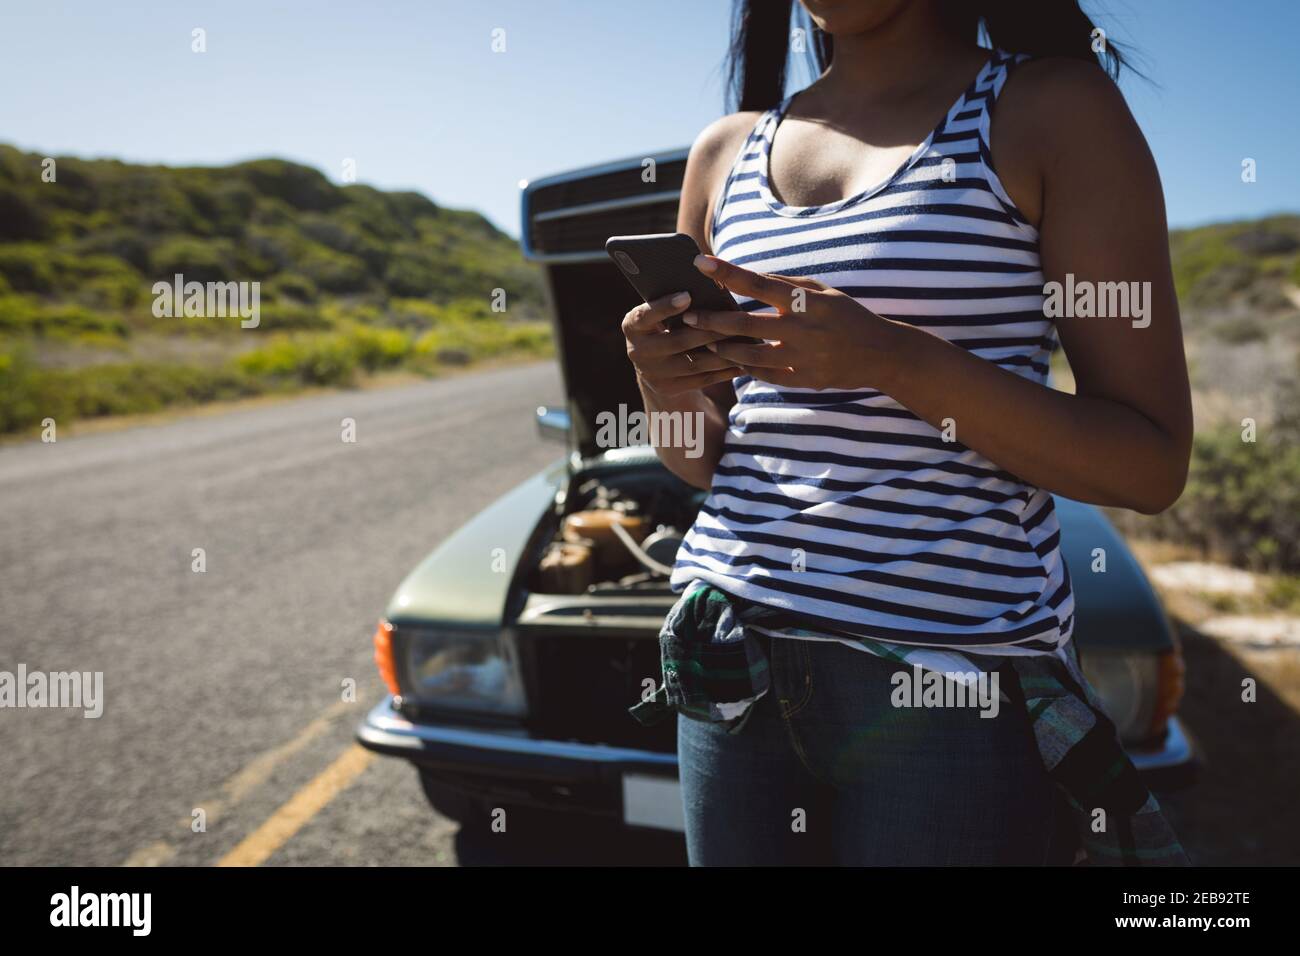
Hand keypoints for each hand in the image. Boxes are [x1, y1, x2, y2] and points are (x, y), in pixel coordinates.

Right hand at [621, 291, 740, 397]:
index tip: (687, 295)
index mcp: (632, 325)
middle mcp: (637, 352)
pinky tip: (743, 361)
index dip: (665, 307)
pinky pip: (701, 380)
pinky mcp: (669, 389)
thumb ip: (679, 292)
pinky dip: (723, 371)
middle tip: (733, 319)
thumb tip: (706, 263)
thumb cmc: (667, 322)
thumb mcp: (663, 308)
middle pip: (676, 341)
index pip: (645, 315)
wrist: (657, 362)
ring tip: (744, 340)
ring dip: (721, 353)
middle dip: (707, 330)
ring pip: (693, 363)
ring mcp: (652, 374)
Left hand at [682, 255, 903, 389]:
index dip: (728, 273)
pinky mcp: (803, 380)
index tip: (701, 262)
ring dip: (724, 349)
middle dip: (712, 322)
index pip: (759, 283)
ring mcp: (802, 358)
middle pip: (746, 326)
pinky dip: (747, 368)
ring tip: (706, 343)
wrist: (881, 354)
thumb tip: (753, 276)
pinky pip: (765, 376)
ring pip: (750, 356)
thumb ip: (788, 285)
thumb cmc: (848, 316)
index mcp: (806, 302)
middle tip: (688, 318)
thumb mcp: (824, 292)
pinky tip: (733, 361)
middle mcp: (802, 330)